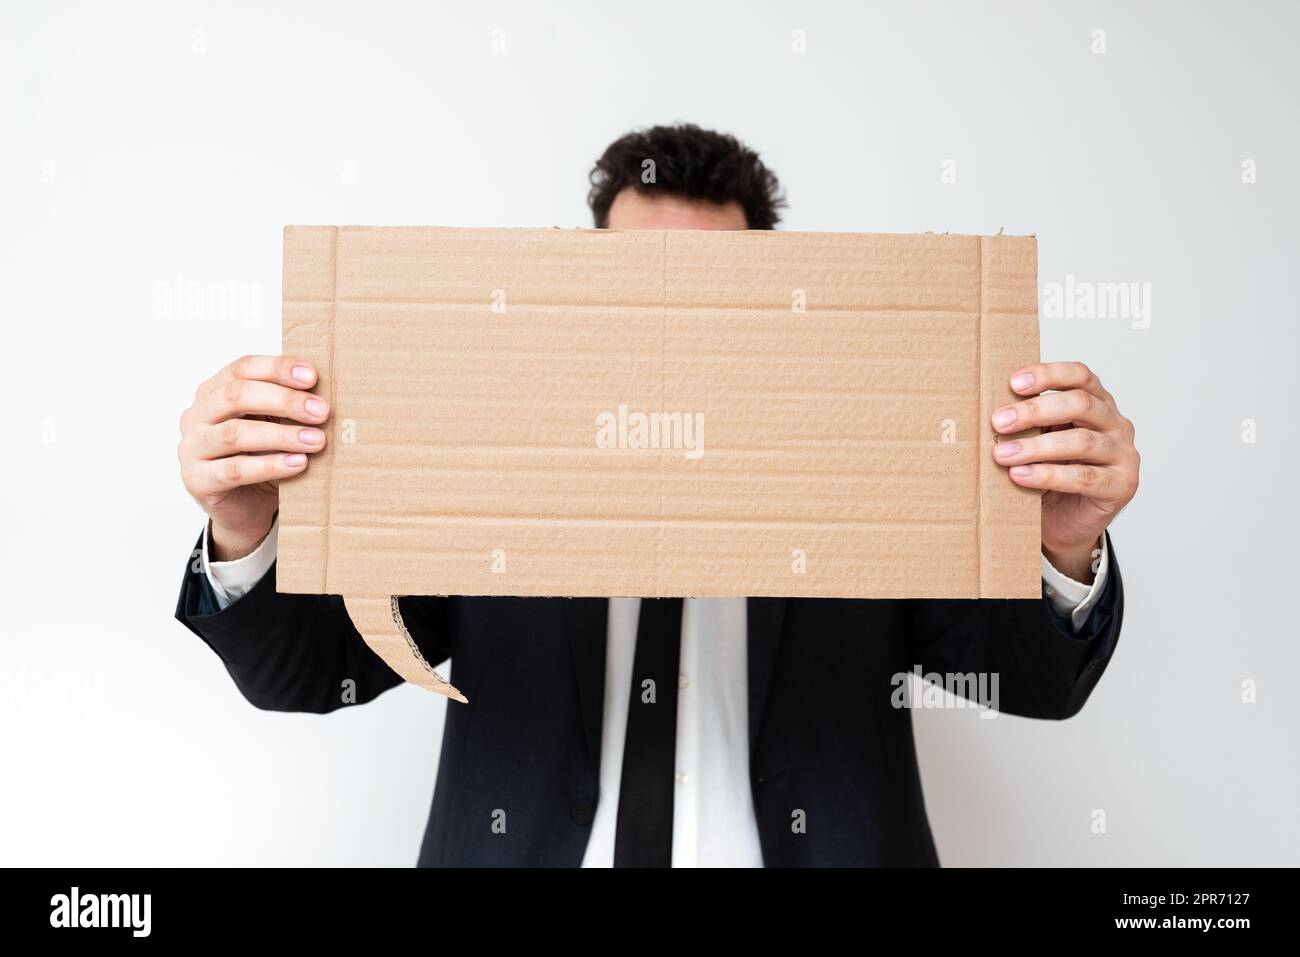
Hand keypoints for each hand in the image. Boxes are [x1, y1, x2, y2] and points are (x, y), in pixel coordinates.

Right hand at [178, 355, 328, 560]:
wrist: (246, 508)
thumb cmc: (262, 458)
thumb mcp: (273, 425)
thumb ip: (286, 407)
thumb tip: (323, 393)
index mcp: (212, 392)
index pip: (242, 369)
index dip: (277, 369)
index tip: (313, 377)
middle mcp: (196, 416)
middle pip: (236, 396)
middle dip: (284, 401)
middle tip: (321, 411)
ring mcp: (192, 448)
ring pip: (236, 434)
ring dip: (282, 435)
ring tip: (317, 440)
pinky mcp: (197, 480)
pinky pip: (235, 470)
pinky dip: (270, 465)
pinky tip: (298, 463)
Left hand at [989, 361, 1139, 582]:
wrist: (1064, 523)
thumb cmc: (1049, 475)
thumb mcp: (1037, 441)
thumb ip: (1028, 424)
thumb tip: (989, 409)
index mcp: (1097, 403)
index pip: (1080, 376)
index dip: (1048, 374)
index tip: (1013, 383)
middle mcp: (1116, 424)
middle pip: (1081, 404)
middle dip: (1035, 411)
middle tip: (998, 422)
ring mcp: (1123, 454)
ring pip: (1082, 442)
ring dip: (1036, 447)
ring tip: (1002, 454)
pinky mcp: (1122, 486)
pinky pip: (1084, 478)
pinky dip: (1048, 475)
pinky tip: (1020, 476)